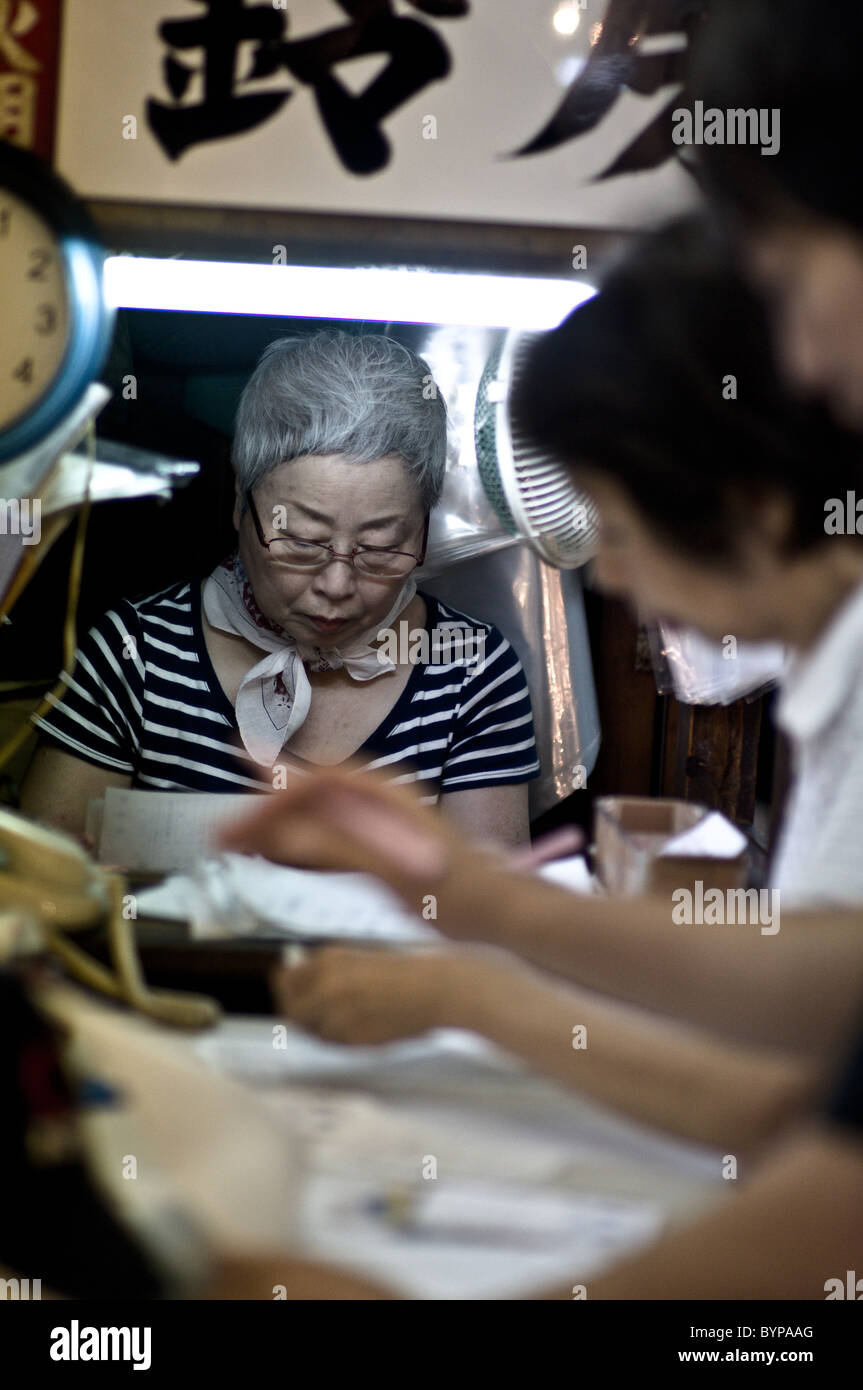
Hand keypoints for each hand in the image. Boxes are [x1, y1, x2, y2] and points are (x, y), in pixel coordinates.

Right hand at [218, 765, 488, 926]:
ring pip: (316, 813)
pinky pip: (330, 833)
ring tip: (236, 843)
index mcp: (382, 795)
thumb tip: (282, 832)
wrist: (498, 910)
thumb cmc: (454, 891)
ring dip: (277, 825)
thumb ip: (336, 846)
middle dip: (263, 811)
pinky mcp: (383, 843)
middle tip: (221, 838)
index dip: (268, 793)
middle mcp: (380, 798)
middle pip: (309, 794)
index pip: (312, 784)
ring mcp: (382, 819)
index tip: (233, 818)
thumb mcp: (392, 870)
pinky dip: (299, 841)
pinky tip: (281, 855)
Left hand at [273, 946, 465, 1045]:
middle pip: (293, 1011)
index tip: (291, 995)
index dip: (285, 991)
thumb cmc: (404, 972)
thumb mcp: (360, 958)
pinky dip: (343, 1040)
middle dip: (300, 1016)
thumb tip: (298, 982)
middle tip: (314, 1017)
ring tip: (348, 1020)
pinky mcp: (354, 1038)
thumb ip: (326, 971)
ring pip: (314, 1032)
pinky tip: (363, 1027)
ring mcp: (340, 1014)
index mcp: (329, 960)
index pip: (286, 980)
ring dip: (323, 1030)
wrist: (435, 989)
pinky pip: (337, 1044)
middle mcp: (328, 986)